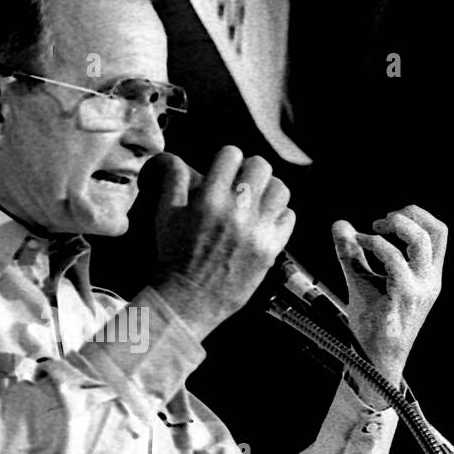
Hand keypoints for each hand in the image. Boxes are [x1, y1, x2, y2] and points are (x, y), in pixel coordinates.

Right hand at [149, 146, 295, 340]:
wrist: (189, 299)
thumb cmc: (174, 256)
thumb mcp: (164, 214)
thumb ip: (172, 180)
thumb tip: (170, 156)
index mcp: (209, 199)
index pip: (231, 154)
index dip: (226, 159)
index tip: (222, 171)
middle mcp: (237, 212)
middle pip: (261, 166)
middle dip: (249, 169)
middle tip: (241, 182)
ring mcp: (258, 231)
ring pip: (280, 188)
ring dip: (267, 189)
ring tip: (256, 199)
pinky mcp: (271, 249)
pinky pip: (288, 217)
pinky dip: (278, 214)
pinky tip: (263, 221)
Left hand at [331, 205, 446, 392]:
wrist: (376, 358)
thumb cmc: (374, 321)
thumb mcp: (363, 279)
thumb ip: (353, 253)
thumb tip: (340, 224)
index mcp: (427, 275)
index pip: (438, 233)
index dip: (415, 216)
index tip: (386, 221)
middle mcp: (428, 280)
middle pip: (434, 232)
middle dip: (406, 216)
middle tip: (379, 223)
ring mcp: (418, 289)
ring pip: (419, 243)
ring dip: (393, 229)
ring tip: (367, 234)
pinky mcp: (402, 299)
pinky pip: (395, 264)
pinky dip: (377, 247)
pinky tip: (359, 245)